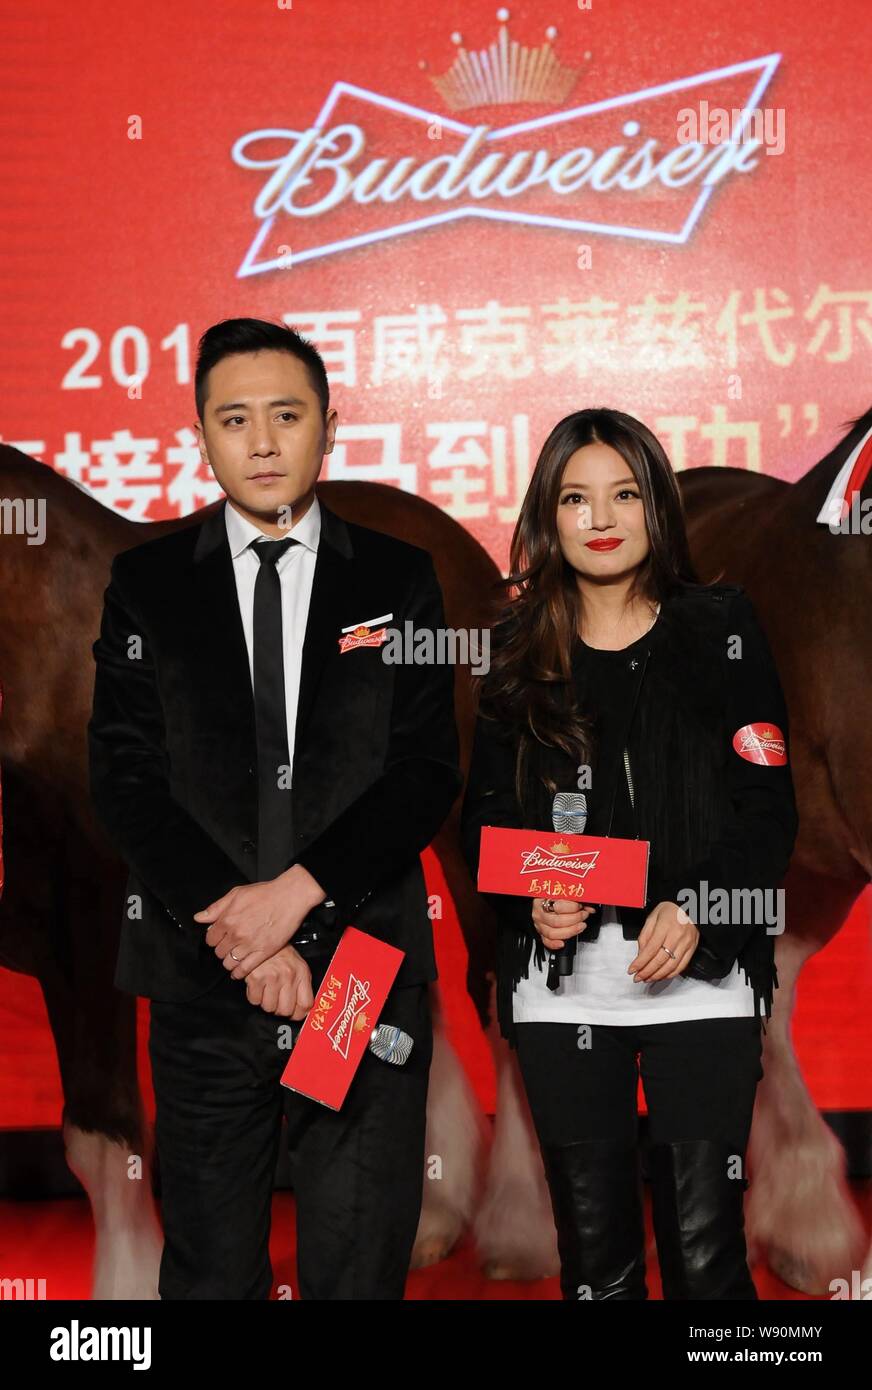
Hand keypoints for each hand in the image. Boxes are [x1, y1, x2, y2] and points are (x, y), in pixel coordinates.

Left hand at [194, 863, 326, 979]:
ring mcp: (250, 945)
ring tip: (233, 957)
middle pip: (219, 952)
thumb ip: (216, 908)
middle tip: (228, 946)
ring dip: (229, 961)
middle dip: (222, 949)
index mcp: (228, 919)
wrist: (289, 897)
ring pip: (229, 962)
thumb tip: (199, 917)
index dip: (214, 938)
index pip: (210, 939)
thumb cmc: (265, 893)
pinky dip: (239, 973)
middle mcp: (236, 934)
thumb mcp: (237, 894)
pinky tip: (238, 971)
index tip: (218, 938)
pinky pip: (245, 969)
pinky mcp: (264, 952)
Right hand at [244, 945, 313, 1019]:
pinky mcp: (256, 978)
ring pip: (268, 1007)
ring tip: (266, 990)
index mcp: (301, 973)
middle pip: (285, 1011)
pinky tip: (257, 986)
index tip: (294, 1014)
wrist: (262, 937)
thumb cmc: (280, 953)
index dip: (298, 1014)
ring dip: (266, 1002)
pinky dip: (254, 996)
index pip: (306, 1005)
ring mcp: (272, 978)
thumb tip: (303, 1008)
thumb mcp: (297, 965)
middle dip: (279, 1009)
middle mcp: (288, 976)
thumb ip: (302, 985)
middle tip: (276, 1000)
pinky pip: (254, 1000)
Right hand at [531, 897, 597, 951]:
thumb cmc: (554, 897)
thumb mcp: (565, 895)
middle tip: (584, 915)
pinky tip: (563, 943)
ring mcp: (539, 924)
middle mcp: (539, 913)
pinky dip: (554, 944)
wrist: (544, 902)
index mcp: (542, 900)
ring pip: (553, 933)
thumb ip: (577, 900)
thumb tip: (590, 908)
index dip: (573, 908)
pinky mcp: (541, 933)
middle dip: (575, 919)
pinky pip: (546, 941)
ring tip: (580, 926)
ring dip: (570, 931)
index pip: (558, 907)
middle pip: (557, 922)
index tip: (581, 906)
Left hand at [627, 901, 698, 981]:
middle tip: (638, 977)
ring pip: (671, 966)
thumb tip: (640, 955)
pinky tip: (661, 976)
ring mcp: (686, 944)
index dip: (640, 962)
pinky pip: (681, 966)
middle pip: (660, 960)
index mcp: (665, 926)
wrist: (690, 906)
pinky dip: (670, 974)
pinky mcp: (692, 949)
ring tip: (647, 978)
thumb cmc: (670, 910)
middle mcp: (677, 936)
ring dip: (657, 976)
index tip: (632, 970)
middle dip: (647, 972)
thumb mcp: (652, 918)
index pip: (650, 949)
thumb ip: (645, 936)